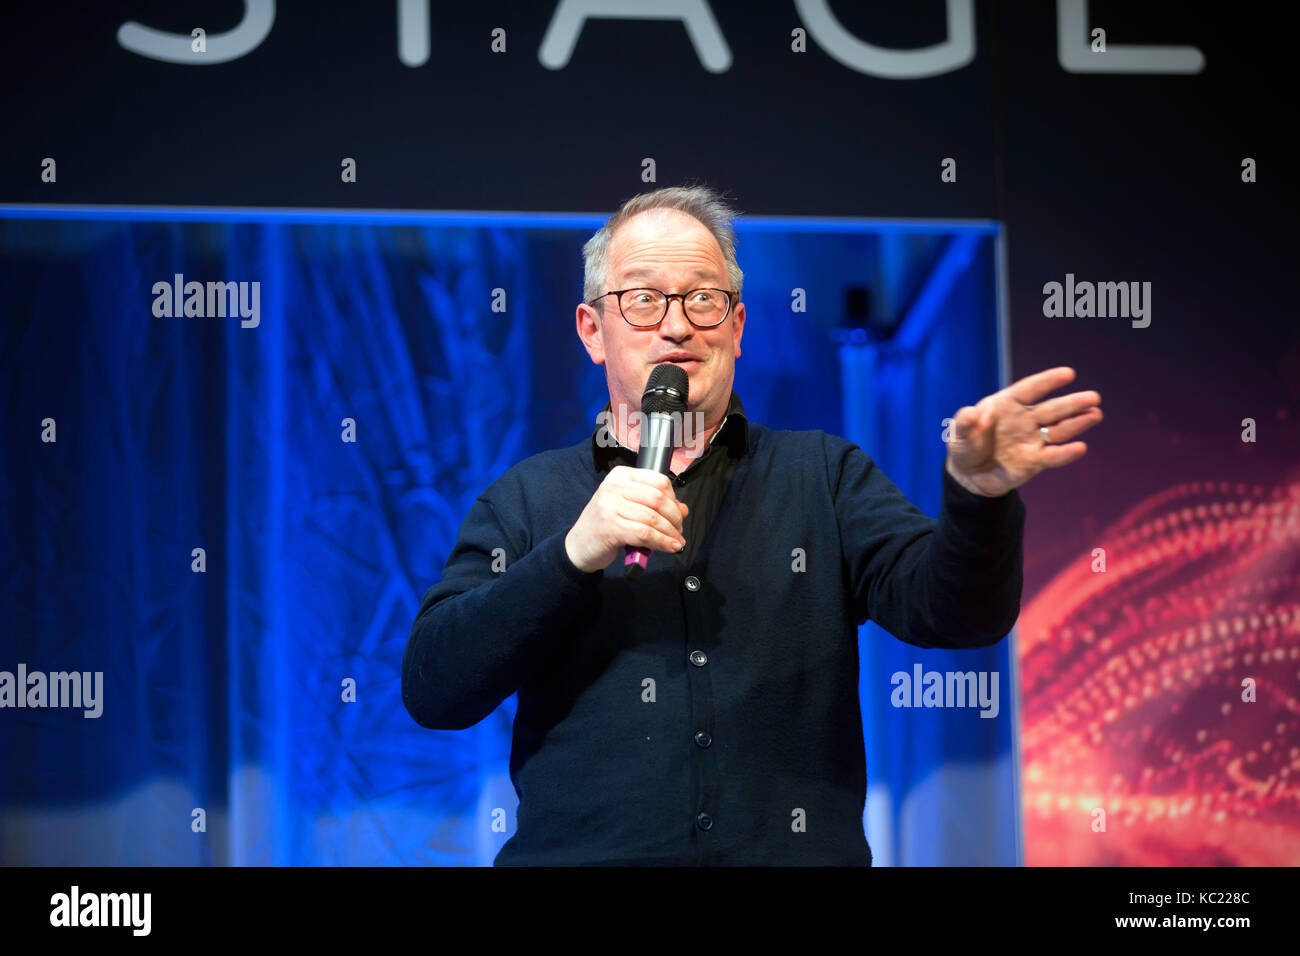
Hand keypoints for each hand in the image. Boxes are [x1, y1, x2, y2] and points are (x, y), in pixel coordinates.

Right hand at [565, 466, 689, 572]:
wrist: (579, 545)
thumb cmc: (605, 525)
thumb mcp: (628, 508)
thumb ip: (653, 505)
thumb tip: (683, 509)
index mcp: (621, 476)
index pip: (658, 481)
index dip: (674, 499)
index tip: (678, 513)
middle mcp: (614, 487)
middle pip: (658, 499)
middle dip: (674, 518)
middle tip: (678, 530)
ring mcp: (610, 506)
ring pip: (653, 518)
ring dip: (670, 533)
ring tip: (675, 541)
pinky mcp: (611, 527)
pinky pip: (645, 534)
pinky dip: (661, 542)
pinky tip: (668, 547)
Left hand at [946, 366, 1101, 496]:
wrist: (969, 475)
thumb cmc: (965, 446)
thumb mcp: (958, 435)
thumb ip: (965, 424)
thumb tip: (972, 413)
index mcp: (1006, 405)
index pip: (1029, 390)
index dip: (1047, 382)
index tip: (1068, 374)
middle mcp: (1024, 419)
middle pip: (1051, 409)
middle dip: (1072, 403)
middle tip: (1093, 397)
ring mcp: (1031, 440)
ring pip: (1058, 430)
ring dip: (1077, 423)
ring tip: (1095, 414)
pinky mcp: (1035, 461)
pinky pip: (1053, 456)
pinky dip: (1066, 453)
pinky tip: (1080, 448)